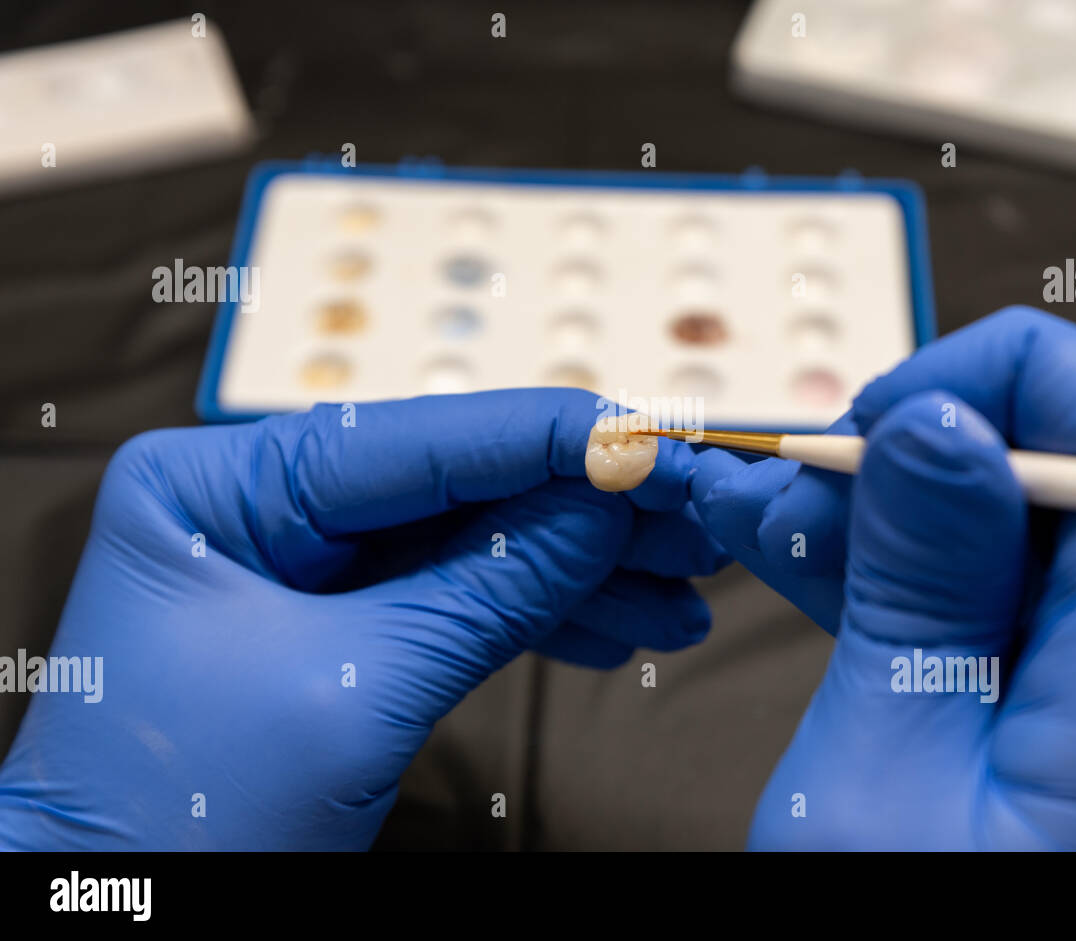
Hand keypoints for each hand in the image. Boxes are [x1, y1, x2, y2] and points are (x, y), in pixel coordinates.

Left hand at [0, 389, 725, 848]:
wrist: (134, 930)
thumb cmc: (188, 817)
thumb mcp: (354, 692)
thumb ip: (487, 588)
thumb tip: (603, 507)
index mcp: (218, 488)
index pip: (412, 440)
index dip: (545, 439)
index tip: (649, 437)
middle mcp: (258, 507)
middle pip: (454, 488)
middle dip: (579, 513)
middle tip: (688, 517)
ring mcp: (299, 567)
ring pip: (469, 546)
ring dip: (578, 570)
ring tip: (677, 590)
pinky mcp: (339, 626)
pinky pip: (455, 600)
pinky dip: (539, 617)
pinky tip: (619, 628)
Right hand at [692, 306, 1075, 848]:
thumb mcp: (880, 773)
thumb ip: (920, 590)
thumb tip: (945, 430)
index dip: (1014, 385)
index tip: (891, 413)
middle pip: (1070, 486)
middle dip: (915, 452)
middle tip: (795, 465)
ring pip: (1011, 546)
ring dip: (884, 515)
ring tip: (767, 504)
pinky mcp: (1070, 721)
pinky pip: (993, 611)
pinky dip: (901, 580)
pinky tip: (810, 556)